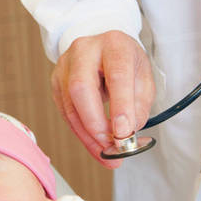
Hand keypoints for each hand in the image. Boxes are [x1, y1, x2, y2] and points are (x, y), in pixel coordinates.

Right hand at [51, 31, 155, 165]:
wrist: (105, 48)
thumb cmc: (126, 63)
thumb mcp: (144, 79)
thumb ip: (139, 106)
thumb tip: (126, 133)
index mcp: (114, 44)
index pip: (117, 75)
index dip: (120, 106)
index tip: (124, 133)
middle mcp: (85, 50)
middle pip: (81, 88)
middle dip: (96, 124)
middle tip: (111, 147)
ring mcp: (66, 65)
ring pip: (70, 105)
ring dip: (88, 135)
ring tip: (106, 155)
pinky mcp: (57, 81)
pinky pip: (65, 112)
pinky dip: (80, 133)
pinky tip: (94, 145)